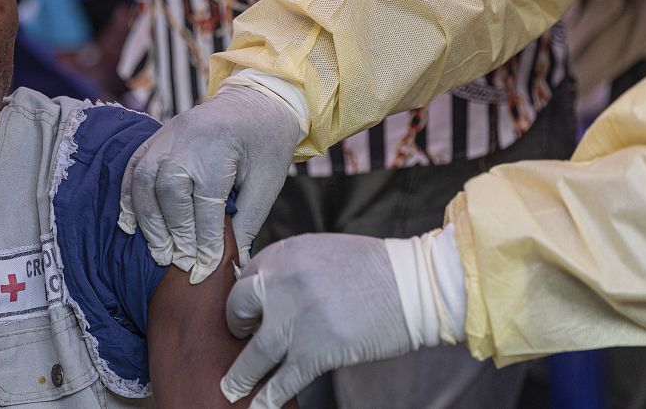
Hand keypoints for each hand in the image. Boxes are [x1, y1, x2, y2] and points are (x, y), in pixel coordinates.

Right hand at [118, 85, 297, 282]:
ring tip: (157, 250)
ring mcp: (167, 136)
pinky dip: (129, 197)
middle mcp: (186, 142)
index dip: (203, 243)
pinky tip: (130, 223)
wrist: (259, 99)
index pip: (204, 208)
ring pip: (144, 183)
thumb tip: (234, 263)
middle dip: (172, 234)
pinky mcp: (158, 137)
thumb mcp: (267, 184)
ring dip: (147, 221)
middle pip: (168, 195)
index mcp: (218, 151)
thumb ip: (246, 223)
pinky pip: (134, 168)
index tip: (202, 270)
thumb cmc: (268, 142)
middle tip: (177, 262)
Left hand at [220, 234, 411, 407]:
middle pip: (239, 309)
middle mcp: (283, 283)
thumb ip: (293, 268)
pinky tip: (259, 407)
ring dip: (241, 374)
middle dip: (235, 326)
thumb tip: (267, 292)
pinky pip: (283, 380)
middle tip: (240, 337)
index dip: (245, 297)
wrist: (414, 286)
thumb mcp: (323, 251)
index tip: (247, 311)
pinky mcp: (315, 350)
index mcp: (285, 253)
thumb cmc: (375, 269)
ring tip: (231, 387)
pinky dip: (268, 398)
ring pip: (255, 353)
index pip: (246, 277)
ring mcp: (296, 318)